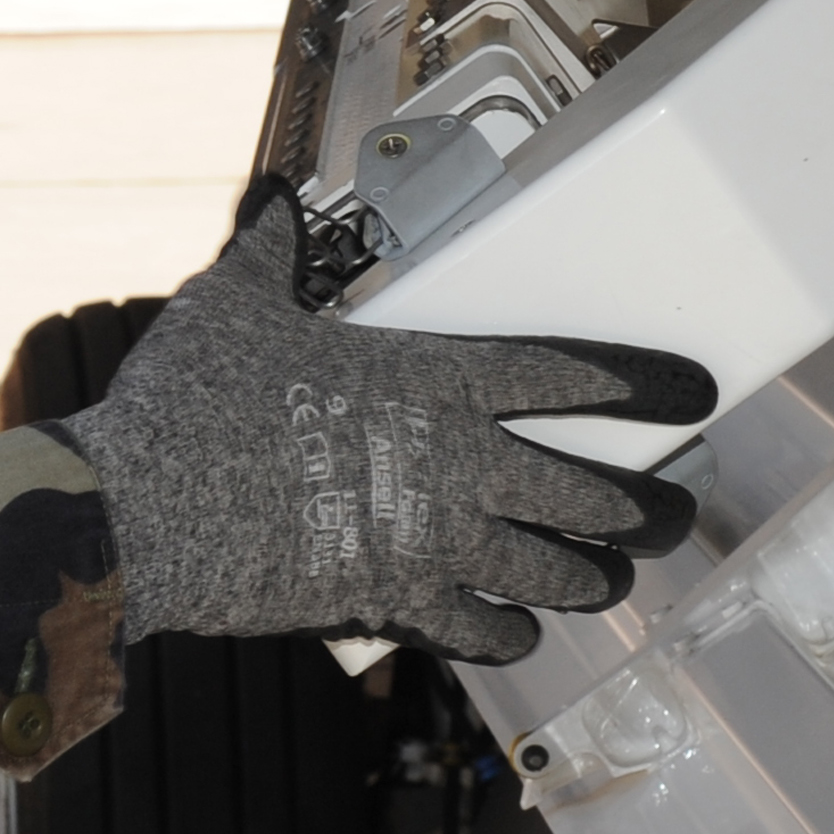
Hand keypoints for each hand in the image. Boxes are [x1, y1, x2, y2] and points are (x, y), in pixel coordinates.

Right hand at [64, 179, 715, 663]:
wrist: (141, 514)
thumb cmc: (188, 403)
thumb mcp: (231, 303)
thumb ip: (269, 252)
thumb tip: (269, 199)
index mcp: (429, 380)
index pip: (565, 376)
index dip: (639, 384)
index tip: (692, 393)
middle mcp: (451, 464)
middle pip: (586, 492)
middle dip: (643, 508)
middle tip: (674, 513)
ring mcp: (429, 543)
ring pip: (551, 571)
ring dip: (591, 578)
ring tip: (614, 580)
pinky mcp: (391, 604)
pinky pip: (481, 629)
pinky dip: (510, 634)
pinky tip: (520, 633)